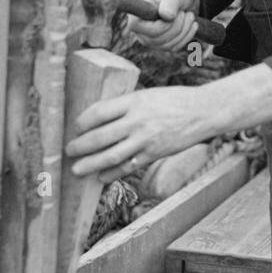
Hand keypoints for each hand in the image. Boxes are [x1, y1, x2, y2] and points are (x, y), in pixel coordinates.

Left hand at [66, 84, 211, 182]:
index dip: (83, 122)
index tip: (75, 127)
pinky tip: (102, 176)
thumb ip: (126, 106)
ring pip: (112, 155)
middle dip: (81, 146)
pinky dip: (113, 173)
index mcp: (134, 101)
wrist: (202, 112)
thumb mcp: (147, 96)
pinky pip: (129, 166)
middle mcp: (138, 120)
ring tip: (77, 169)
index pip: (99, 112)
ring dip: (91, 163)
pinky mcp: (154, 153)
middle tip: (68, 150)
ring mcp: (146, 139)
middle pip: (101, 136)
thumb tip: (99, 118)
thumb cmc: (173, 100)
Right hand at [123, 0, 199, 50]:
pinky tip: (192, 25)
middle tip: (185, 12)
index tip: (171, 16)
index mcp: (136, 9)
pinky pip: (173, 48)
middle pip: (154, 38)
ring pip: (165, 45)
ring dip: (183, 31)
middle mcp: (138, 26)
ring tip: (189, 15)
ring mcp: (148, 37)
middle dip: (176, 26)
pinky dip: (186, 37)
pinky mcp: (160, 44)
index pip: (136, 25)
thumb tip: (166, 16)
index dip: (156, 24)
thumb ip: (170, 1)